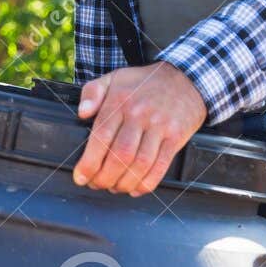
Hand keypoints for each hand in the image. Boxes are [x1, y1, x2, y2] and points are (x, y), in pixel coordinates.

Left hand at [71, 63, 206, 195]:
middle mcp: (139, 114)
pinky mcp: (176, 137)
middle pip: (120, 155)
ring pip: (140, 164)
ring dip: (124, 183)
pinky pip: (160, 166)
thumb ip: (92, 92)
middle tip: (96, 184)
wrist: (184, 78)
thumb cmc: (145, 82)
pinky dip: (146, 183)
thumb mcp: (114, 78)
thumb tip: (82, 113)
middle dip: (105, 177)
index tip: (81, 177)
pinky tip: (135, 188)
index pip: (101, 136)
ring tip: (114, 187)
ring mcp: (160, 127)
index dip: (89, 162)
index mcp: (120, 101)